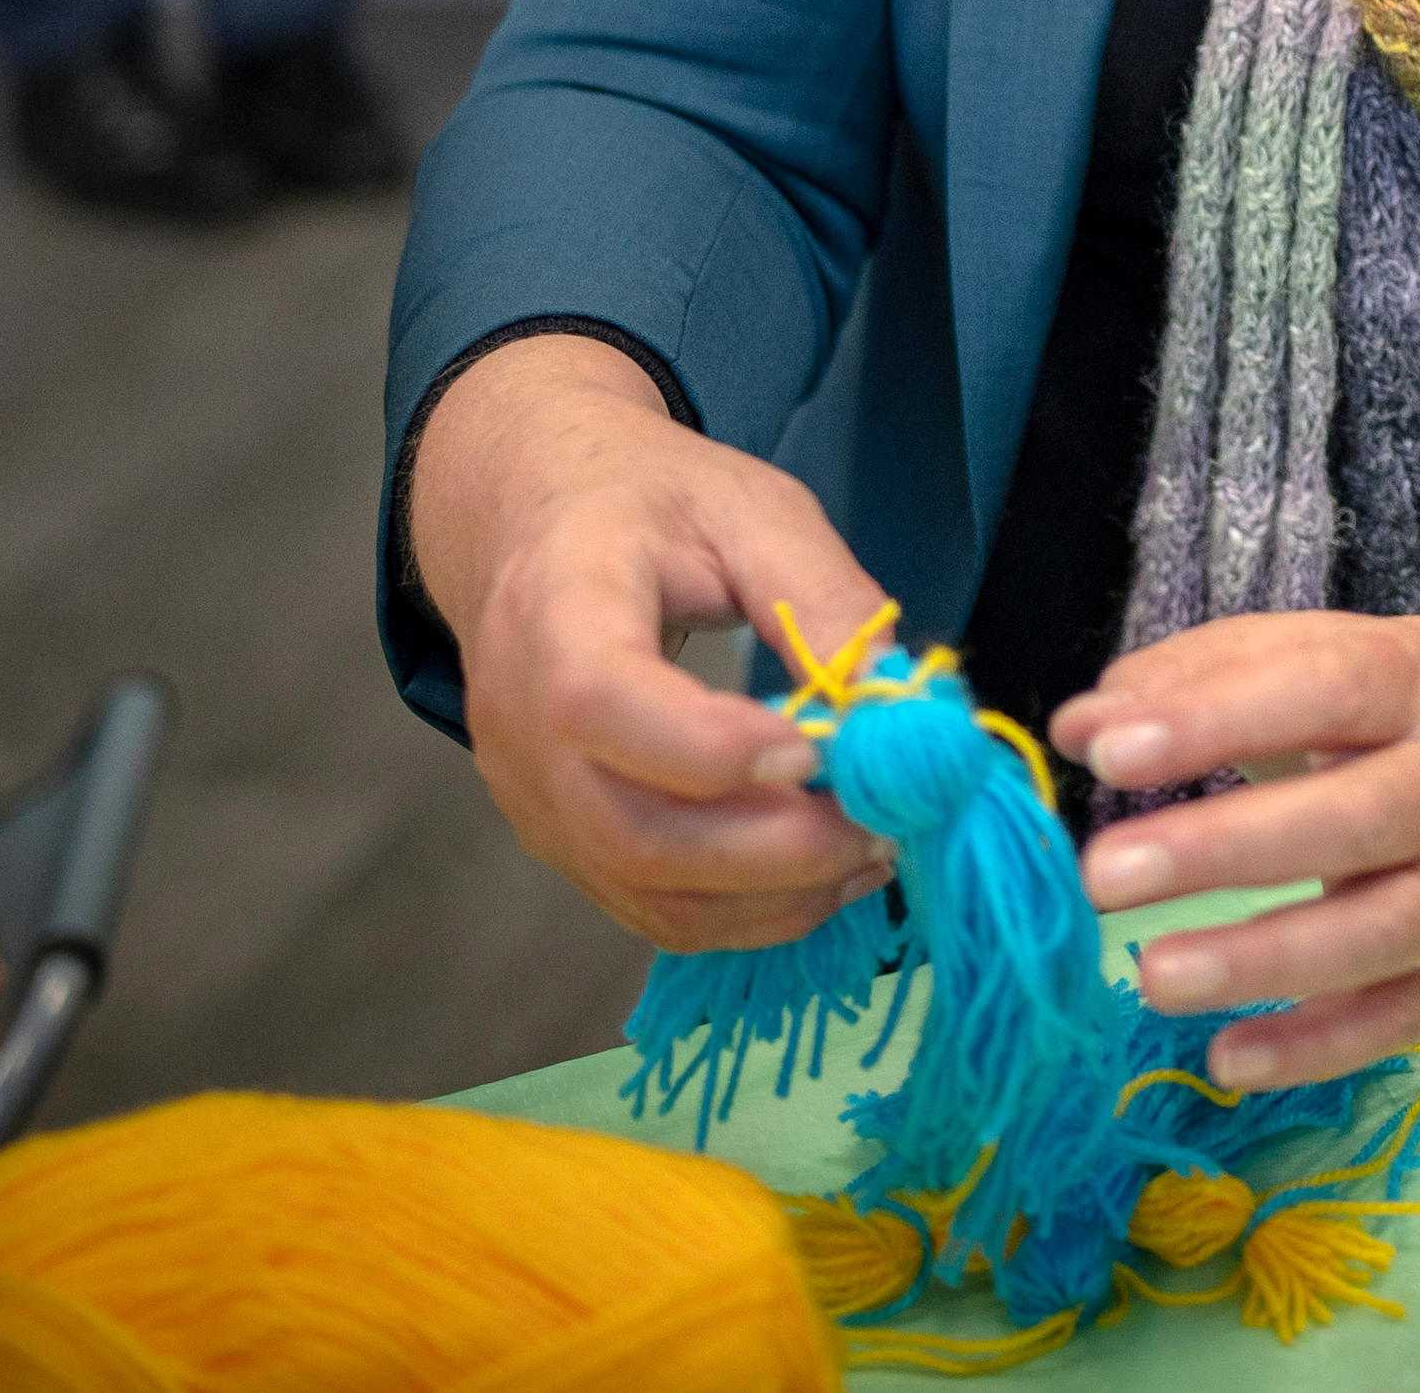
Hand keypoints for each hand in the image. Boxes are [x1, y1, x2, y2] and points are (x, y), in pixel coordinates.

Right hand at [404, 334, 898, 954]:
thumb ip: (822, 595)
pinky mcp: (562, 839)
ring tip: (875, 850)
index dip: (713, 749)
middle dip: (777, 851)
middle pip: (632, 832)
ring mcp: (531, 797)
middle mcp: (521, 725)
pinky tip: (824, 872)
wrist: (538, 524)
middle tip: (887, 825)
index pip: (601, 703)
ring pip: (646, 893)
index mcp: (557, 612)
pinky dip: (746, 912)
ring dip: (775, 897)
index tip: (824, 752)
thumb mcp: (751, 507)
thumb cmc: (651, 506)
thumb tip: (898, 699)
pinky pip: (650, 907)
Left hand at [1056, 613, 1419, 1092]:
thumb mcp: (1301, 656)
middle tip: (1104, 874)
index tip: (1109, 753)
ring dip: (1267, 960)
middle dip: (1228, 849)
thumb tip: (1079, 726)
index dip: (1218, 720)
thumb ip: (1190, 678)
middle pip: (1357, 817)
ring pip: (1383, 929)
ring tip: (1152, 976)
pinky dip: (1318, 1049)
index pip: (1324, 689)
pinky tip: (1227, 1058)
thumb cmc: (1375, 703)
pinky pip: (1397, 1017)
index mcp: (1409, 682)